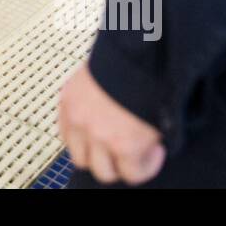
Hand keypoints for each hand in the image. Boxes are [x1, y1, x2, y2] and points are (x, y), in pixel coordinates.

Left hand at [57, 62, 165, 183]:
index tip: (105, 142)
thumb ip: (97, 93)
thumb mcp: (100, 70)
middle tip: (125, 150)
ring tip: (144, 151)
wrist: (146, 52)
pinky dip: (146, 166)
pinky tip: (156, 150)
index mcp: (70, 99)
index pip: (69, 136)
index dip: (89, 143)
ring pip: (105, 172)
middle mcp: (79, 120)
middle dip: (105, 158)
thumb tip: (109, 108)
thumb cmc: (129, 54)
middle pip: (82, 159)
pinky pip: (133, 173)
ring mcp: (98, 135)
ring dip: (125, 165)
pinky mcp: (124, 146)